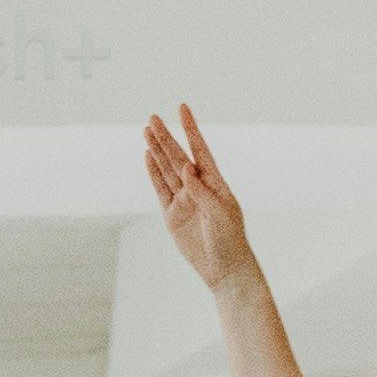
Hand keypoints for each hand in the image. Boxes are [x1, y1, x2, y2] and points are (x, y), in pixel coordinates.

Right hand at [132, 107, 257, 297]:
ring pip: (167, 170)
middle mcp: (198, 187)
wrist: (224, 268)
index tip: (182, 108)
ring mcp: (184, 200)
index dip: (191, 129)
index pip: (200, 150)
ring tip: (146, 131)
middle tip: (153, 118)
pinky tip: (147, 156)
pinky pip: (160, 189)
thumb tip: (186, 168)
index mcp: (214, 183)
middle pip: (178, 157)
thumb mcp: (220, 213)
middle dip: (166, 137)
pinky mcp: (172, 214)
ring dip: (157, 151)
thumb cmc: (230, 240)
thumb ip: (202, 191)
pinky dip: (153, 172)